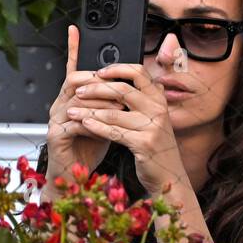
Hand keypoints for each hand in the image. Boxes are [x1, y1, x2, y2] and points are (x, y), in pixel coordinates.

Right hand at [44, 25, 116, 194]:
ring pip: (77, 100)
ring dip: (102, 104)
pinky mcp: (56, 137)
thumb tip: (132, 85)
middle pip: (76, 81)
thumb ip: (113, 102)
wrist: (76, 176)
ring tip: (120, 112)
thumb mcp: (107, 119)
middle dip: (98, 82)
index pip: (74, 69)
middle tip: (118, 89)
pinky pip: (75, 124)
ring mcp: (56, 120)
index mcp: (73, 98)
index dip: (74, 49)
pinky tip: (104, 128)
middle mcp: (61, 105)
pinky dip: (93, 124)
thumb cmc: (91, 146)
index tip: (76, 29)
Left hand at [64, 62, 187, 198]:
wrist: (170, 174)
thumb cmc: (156, 146)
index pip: (139, 72)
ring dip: (89, 111)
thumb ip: (142, 101)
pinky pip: (114, 132)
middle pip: (122, 89)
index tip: (98, 72)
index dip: (117, 68)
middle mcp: (158, 109)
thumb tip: (117, 83)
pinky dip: (96, 128)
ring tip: (73, 111)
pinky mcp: (144, 144)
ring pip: (113, 112)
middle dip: (96, 89)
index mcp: (159, 99)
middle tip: (79, 91)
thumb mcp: (154, 119)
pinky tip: (84, 125)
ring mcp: (153, 126)